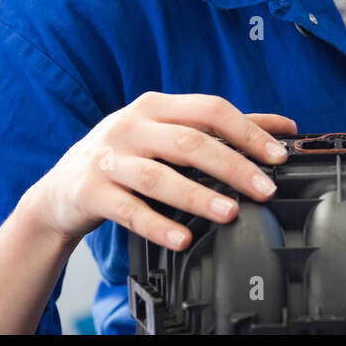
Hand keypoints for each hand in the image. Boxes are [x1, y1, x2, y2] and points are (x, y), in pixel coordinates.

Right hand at [30, 93, 296, 251]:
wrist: (61, 189)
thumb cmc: (126, 156)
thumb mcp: (167, 133)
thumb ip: (222, 129)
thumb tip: (284, 127)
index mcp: (156, 106)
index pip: (210, 109)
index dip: (247, 131)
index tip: (278, 156)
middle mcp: (130, 126)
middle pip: (189, 142)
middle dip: (232, 166)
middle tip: (264, 189)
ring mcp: (108, 158)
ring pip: (159, 176)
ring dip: (198, 196)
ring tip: (229, 213)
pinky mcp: (90, 191)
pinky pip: (129, 210)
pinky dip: (159, 225)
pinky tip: (184, 239)